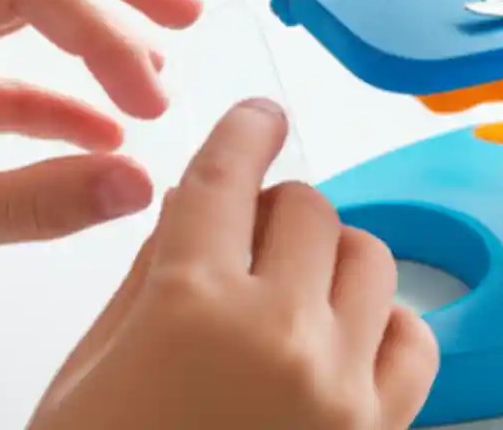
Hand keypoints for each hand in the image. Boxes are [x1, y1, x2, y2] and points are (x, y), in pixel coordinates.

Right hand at [28, 99, 439, 429]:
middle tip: (249, 236)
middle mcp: (274, 333)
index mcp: (186, 307)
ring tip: (293, 291)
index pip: (225, 178)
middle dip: (274, 209)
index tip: (260, 118)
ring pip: (368, 257)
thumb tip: (194, 210)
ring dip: (329, 258)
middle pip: (304, 207)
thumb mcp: (88, 375)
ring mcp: (338, 384)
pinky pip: (414, 336)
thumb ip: (144, 281)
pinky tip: (343, 339)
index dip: (243, 133)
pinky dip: (384, 323)